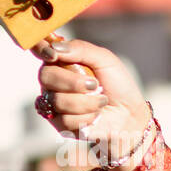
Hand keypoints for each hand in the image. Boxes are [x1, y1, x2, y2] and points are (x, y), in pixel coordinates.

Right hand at [32, 38, 150, 164]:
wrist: (130, 113)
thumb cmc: (118, 85)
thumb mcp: (106, 60)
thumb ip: (81, 49)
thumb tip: (55, 47)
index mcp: (62, 61)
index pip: (40, 49)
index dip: (41, 49)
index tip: (53, 55)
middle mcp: (54, 80)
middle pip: (45, 76)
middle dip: (73, 82)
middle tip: (94, 85)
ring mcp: (54, 102)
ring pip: (57, 100)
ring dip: (86, 102)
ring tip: (101, 101)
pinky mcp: (60, 123)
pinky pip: (64, 119)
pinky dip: (86, 117)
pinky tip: (95, 115)